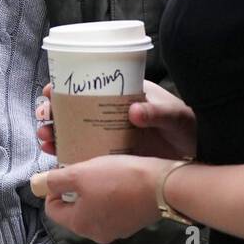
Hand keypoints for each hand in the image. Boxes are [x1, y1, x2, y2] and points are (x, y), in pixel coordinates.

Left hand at [29, 154, 168, 243]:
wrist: (161, 187)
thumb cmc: (117, 179)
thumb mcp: (80, 174)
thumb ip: (57, 180)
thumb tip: (45, 185)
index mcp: (79, 224)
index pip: (53, 210)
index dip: (54, 190)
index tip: (65, 173)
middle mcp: (95, 234)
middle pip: (74, 211)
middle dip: (76, 190)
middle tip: (86, 170)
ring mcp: (116, 231)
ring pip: (94, 209)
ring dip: (94, 192)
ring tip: (104, 174)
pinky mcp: (132, 224)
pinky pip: (113, 210)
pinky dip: (112, 197)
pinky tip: (121, 181)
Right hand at [35, 79, 196, 160]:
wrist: (198, 154)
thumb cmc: (187, 127)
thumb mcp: (174, 116)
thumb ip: (156, 112)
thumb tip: (134, 111)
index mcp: (122, 93)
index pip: (87, 84)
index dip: (64, 86)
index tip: (49, 91)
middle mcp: (111, 112)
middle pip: (73, 110)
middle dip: (53, 114)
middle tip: (45, 123)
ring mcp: (110, 133)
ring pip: (74, 131)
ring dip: (56, 134)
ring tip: (47, 141)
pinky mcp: (112, 154)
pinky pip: (85, 152)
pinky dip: (69, 154)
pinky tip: (59, 158)